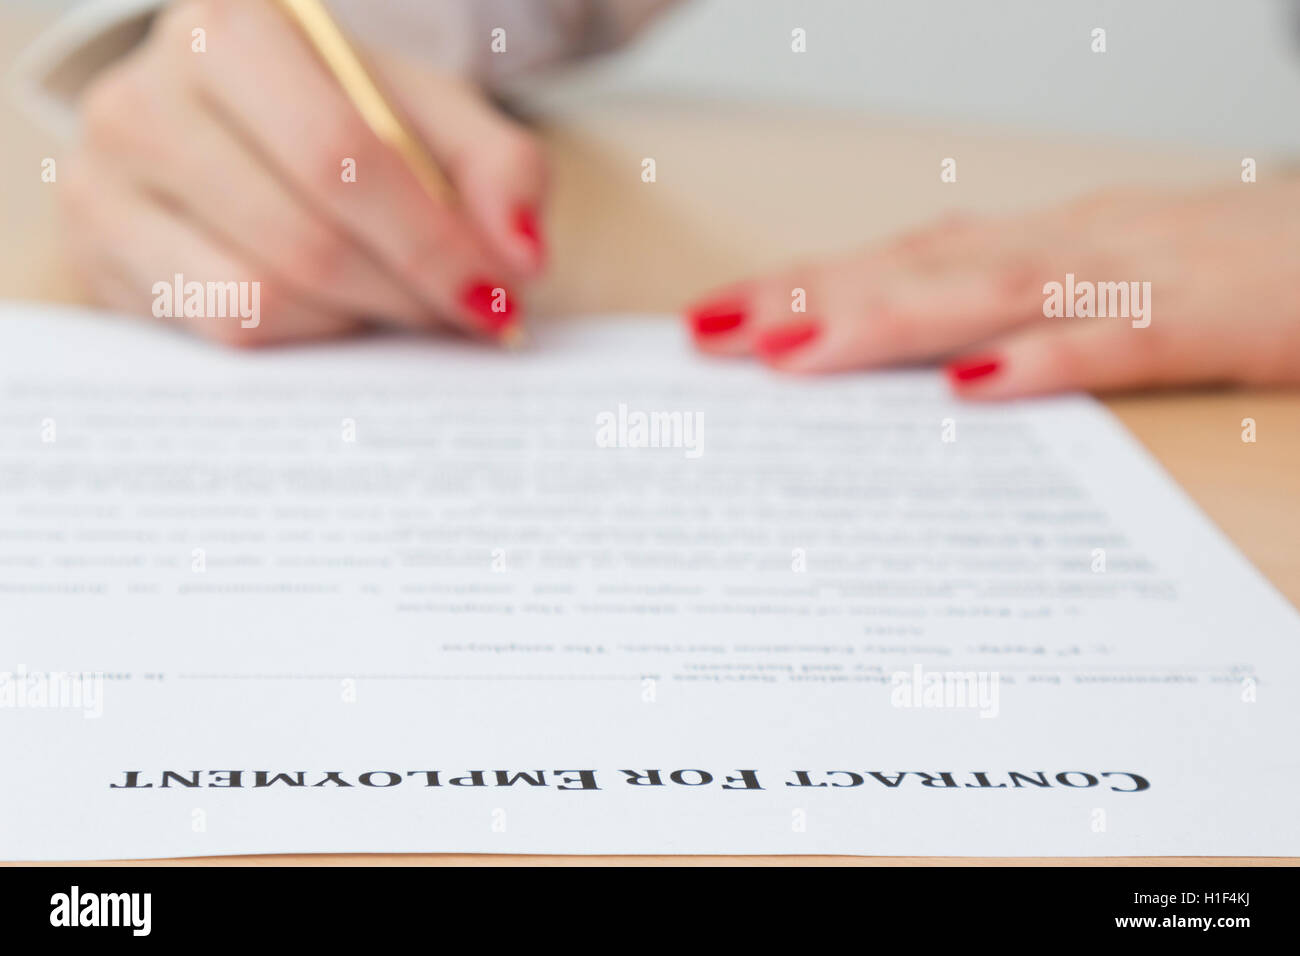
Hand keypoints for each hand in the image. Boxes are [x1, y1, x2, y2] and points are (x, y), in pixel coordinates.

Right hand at [61, 0, 546, 345]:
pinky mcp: (97, 251)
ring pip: (262, 295)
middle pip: (306, 238)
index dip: (432, 241)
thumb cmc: (341, 117)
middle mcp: (147, 93)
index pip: (342, 155)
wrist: (232, 131)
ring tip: (405, 301)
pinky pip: (223, 327)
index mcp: (234, 28)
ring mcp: (104, 177)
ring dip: (360, 317)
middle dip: (408, 293)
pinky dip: (305, 334)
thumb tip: (523, 256)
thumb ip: (498, 167)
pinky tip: (338, 309)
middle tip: (466, 312)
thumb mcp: (429, 116)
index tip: (499, 293)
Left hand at [683, 180, 1299, 396]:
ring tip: (788, 352)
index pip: (904, 259)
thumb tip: (934, 348)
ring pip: (990, 294)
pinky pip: (1117, 340)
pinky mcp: (1206, 321)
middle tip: (710, 335)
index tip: (721, 316)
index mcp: (1048, 242)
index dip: (808, 283)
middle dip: (809, 300)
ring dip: (883, 322)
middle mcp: (1073, 245)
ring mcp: (1136, 275)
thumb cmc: (1239, 263)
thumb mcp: (1115, 274)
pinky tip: (973, 388)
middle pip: (918, 270)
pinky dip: (1043, 359)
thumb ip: (1023, 303)